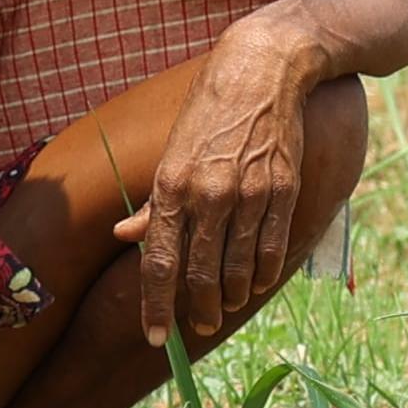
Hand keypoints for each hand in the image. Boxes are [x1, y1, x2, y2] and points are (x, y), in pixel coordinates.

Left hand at [135, 40, 315, 344]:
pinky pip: (272, 244)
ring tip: (228, 306)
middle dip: (198, 308)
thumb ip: (153, 202)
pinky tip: (258, 282)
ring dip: (232, 294)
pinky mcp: (283, 187)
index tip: (156, 337)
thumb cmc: (209, 111)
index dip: (156, 306)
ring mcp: (248, 192)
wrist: (263, 69)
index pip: (159, 262)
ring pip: (238, 265)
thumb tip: (124, 237)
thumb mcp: (172, 152)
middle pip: (200, 272)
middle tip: (200, 325)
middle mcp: (208, 194)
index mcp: (171, 185)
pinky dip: (264, 270)